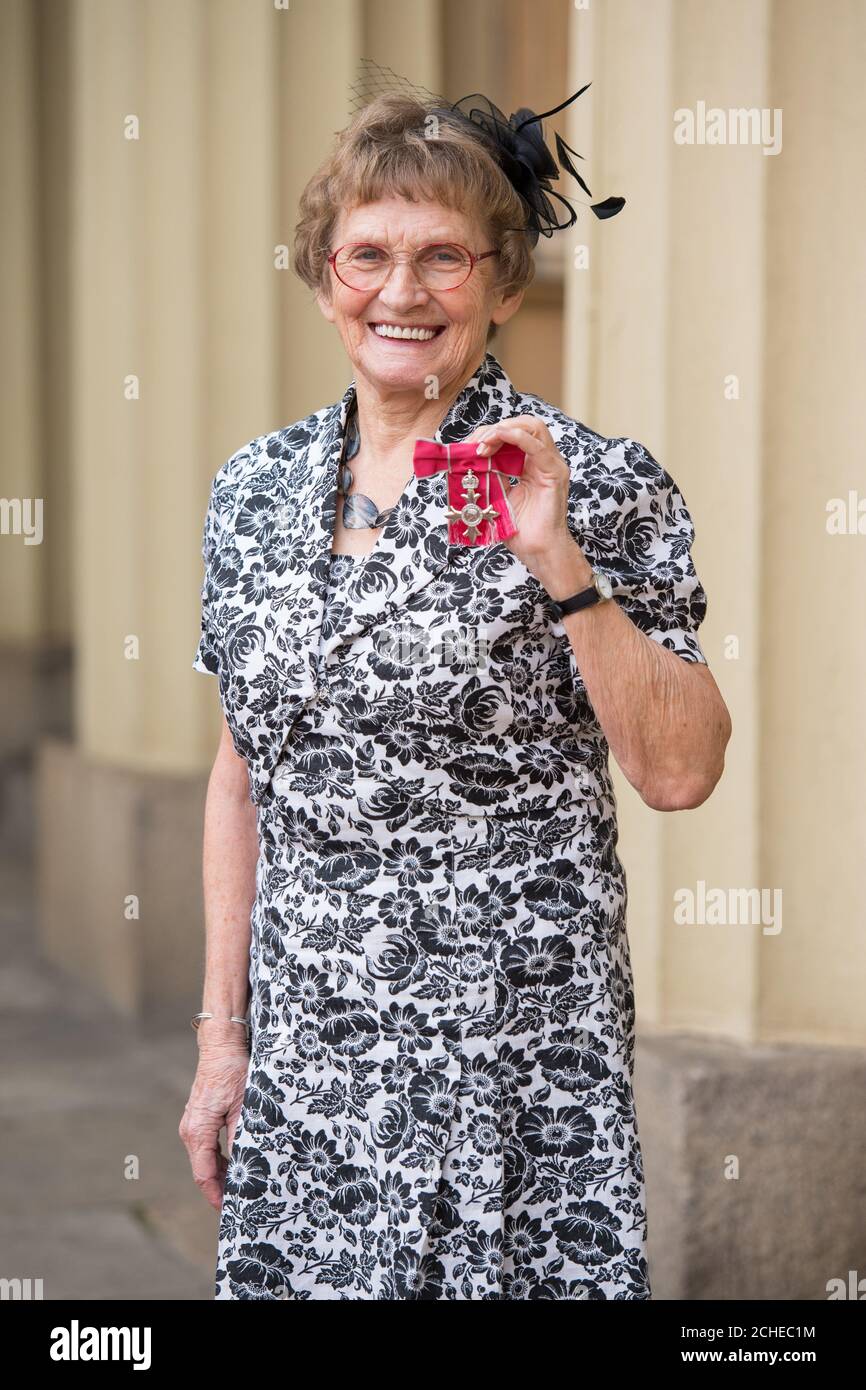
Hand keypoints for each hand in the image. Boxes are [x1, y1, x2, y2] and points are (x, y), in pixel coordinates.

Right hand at [178, 1042, 249, 1210]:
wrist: (221, 1045)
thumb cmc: (232, 1071)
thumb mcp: (244, 1105)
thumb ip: (243, 1136)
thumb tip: (247, 1164)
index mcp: (198, 1131)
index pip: (203, 1174)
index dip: (215, 1195)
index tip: (228, 1212)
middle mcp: (190, 1131)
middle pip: (203, 1170)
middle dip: (220, 1189)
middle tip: (242, 1203)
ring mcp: (193, 1124)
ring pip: (206, 1159)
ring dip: (222, 1175)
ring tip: (242, 1188)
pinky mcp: (199, 1118)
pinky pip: (207, 1147)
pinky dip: (220, 1160)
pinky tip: (236, 1165)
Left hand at [466, 415, 592, 588]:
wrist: (537, 551)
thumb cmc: (520, 530)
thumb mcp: (496, 496)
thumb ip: (488, 476)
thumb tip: (467, 461)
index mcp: (531, 464)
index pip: (511, 435)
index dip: (488, 435)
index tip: (466, 447)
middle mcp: (543, 460)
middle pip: (522, 425)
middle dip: (492, 430)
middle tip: (472, 445)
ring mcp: (551, 464)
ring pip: (531, 427)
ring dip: (502, 431)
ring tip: (482, 445)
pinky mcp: (554, 473)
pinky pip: (536, 446)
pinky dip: (516, 437)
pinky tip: (498, 438)